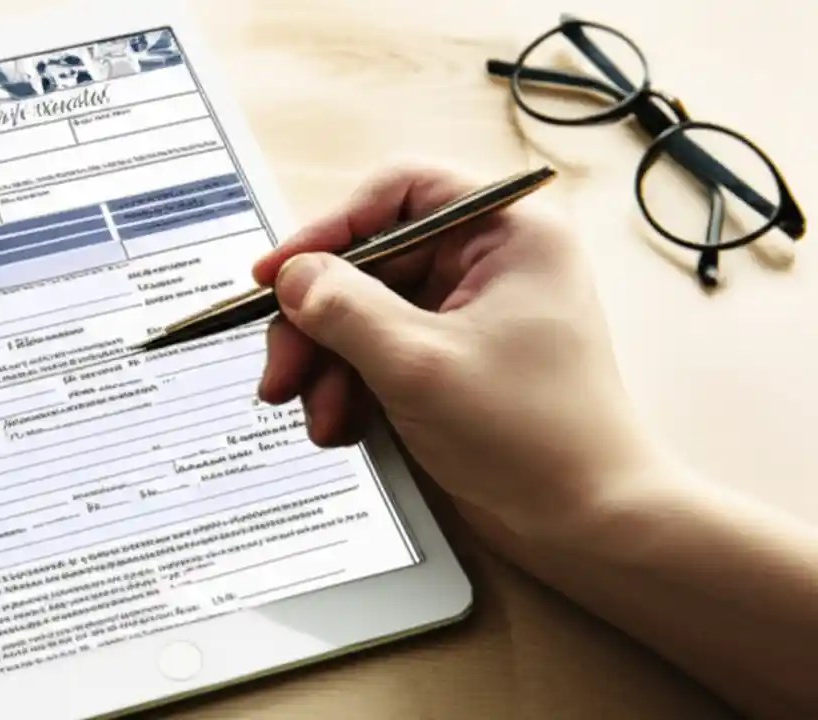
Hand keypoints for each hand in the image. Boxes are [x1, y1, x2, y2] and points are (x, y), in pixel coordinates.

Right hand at [254, 164, 660, 538]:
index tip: (277, 274)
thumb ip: (345, 309)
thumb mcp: (419, 364)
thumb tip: (291, 276)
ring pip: (366, 313)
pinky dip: (352, 387)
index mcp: (506, 234)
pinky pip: (380, 353)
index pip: (399, 192)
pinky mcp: (452, 362)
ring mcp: (468, 315)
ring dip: (328, 365)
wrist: (586, 524)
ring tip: (317, 418)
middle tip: (280, 372)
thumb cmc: (534, 437)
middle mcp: (488, 264)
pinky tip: (341, 428)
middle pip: (370, 263)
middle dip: (318, 323)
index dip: (331, 228)